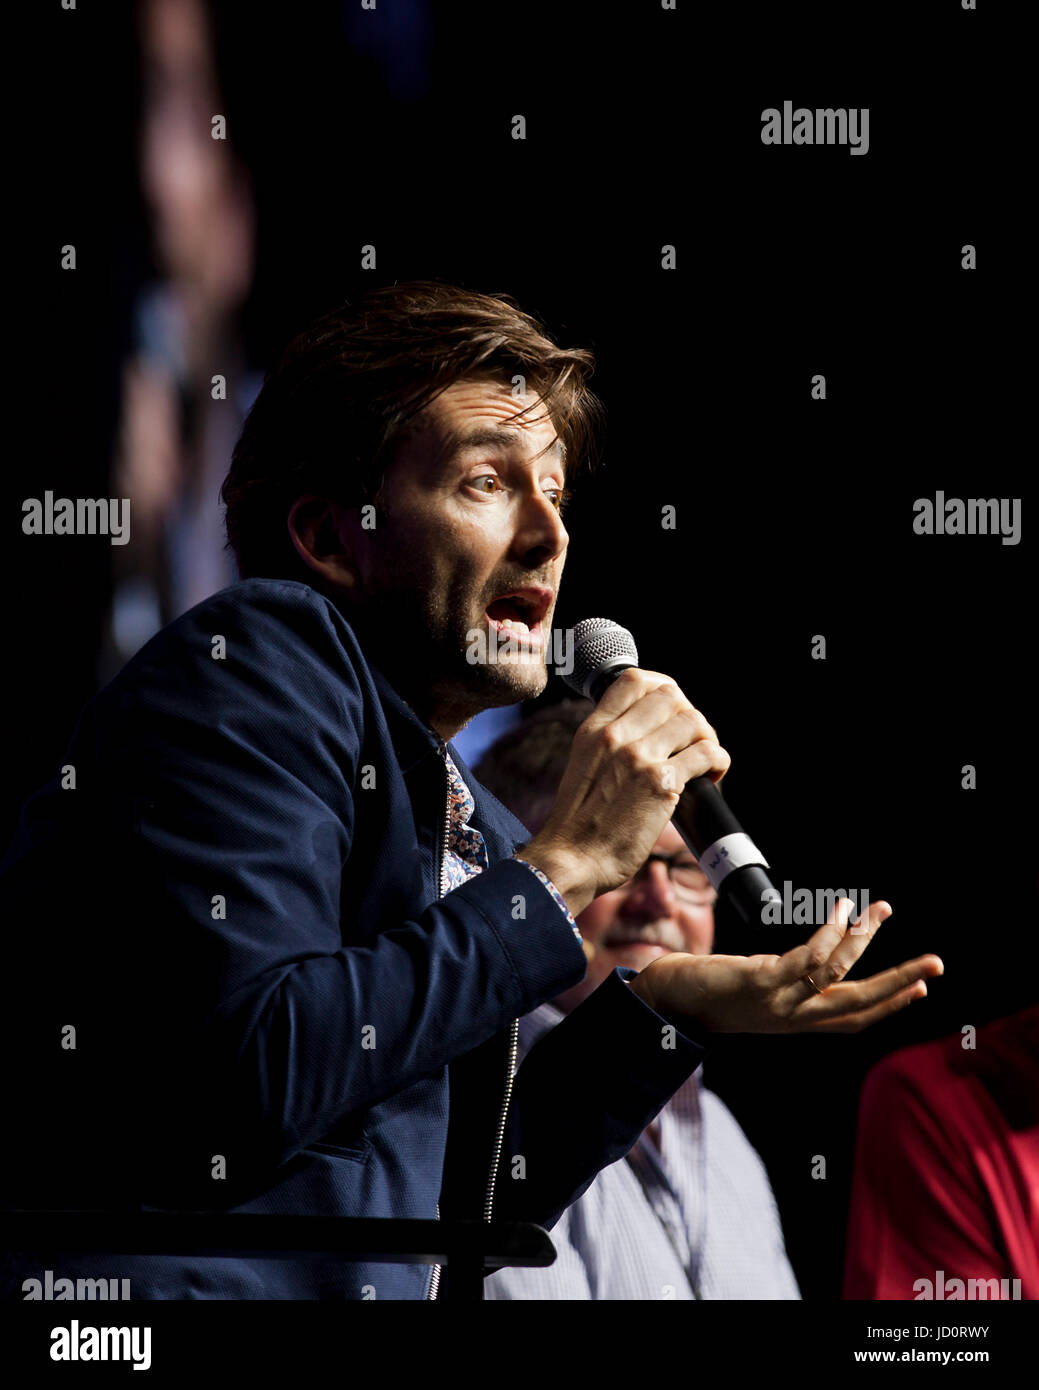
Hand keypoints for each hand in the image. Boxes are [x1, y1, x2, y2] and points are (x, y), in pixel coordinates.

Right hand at [519, 668, 728, 915]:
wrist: (571, 858)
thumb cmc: (578, 822)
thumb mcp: (583, 764)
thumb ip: (608, 743)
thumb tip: (645, 733)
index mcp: (593, 729)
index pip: (634, 679)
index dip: (661, 688)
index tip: (671, 710)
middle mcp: (616, 736)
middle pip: (670, 695)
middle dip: (688, 714)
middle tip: (691, 741)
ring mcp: (638, 758)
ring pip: (693, 720)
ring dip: (706, 738)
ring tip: (703, 762)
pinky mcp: (661, 784)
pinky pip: (707, 753)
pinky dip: (717, 762)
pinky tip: (712, 777)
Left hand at [630, 898, 943, 1033]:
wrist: (667, 1000)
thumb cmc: (710, 989)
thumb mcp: (757, 990)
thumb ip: (787, 981)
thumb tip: (812, 962)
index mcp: (796, 1021)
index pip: (854, 1019)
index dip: (889, 1005)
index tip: (920, 988)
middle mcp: (793, 1017)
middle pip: (860, 1004)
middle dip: (901, 982)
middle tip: (936, 964)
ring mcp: (779, 1002)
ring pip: (839, 974)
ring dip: (865, 940)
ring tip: (881, 909)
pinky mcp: (762, 981)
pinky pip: (808, 959)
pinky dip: (831, 934)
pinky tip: (842, 911)